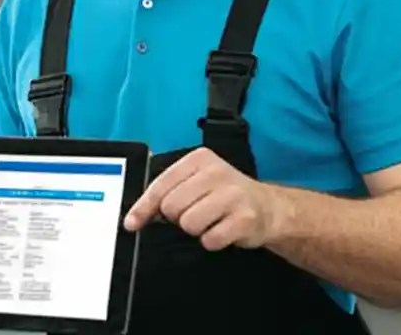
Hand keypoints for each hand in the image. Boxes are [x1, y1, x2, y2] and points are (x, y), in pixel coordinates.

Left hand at [123, 147, 287, 250]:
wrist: (269, 207)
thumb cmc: (225, 195)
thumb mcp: (195, 183)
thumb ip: (166, 194)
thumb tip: (134, 218)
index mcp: (199, 159)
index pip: (161, 185)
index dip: (143, 208)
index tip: (131, 223)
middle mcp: (216, 172)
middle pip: (172, 208)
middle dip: (178, 218)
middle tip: (195, 214)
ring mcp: (233, 194)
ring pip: (189, 224)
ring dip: (196, 230)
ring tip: (211, 221)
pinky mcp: (245, 218)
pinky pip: (210, 239)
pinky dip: (213, 241)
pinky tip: (223, 229)